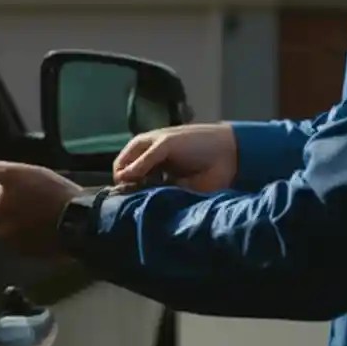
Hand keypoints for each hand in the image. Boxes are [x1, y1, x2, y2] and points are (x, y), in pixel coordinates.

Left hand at [0, 159, 84, 257]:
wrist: (79, 220)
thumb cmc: (50, 191)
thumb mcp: (22, 172)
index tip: (14, 191)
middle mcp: (0, 228)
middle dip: (7, 214)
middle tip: (28, 203)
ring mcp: (16, 244)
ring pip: (12, 234)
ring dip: (20, 226)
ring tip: (40, 215)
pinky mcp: (32, 255)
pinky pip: (27, 245)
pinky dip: (33, 237)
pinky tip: (47, 226)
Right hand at [113, 123, 237, 193]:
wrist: (226, 154)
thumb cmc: (194, 142)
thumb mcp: (165, 145)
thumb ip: (143, 160)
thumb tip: (120, 177)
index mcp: (144, 149)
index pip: (121, 165)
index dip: (120, 174)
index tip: (125, 184)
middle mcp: (149, 167)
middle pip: (128, 182)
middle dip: (128, 188)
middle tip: (135, 194)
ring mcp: (160, 182)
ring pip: (141, 194)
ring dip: (141, 198)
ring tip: (147, 199)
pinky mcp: (173, 196)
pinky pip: (159, 202)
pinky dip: (155, 203)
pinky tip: (159, 203)